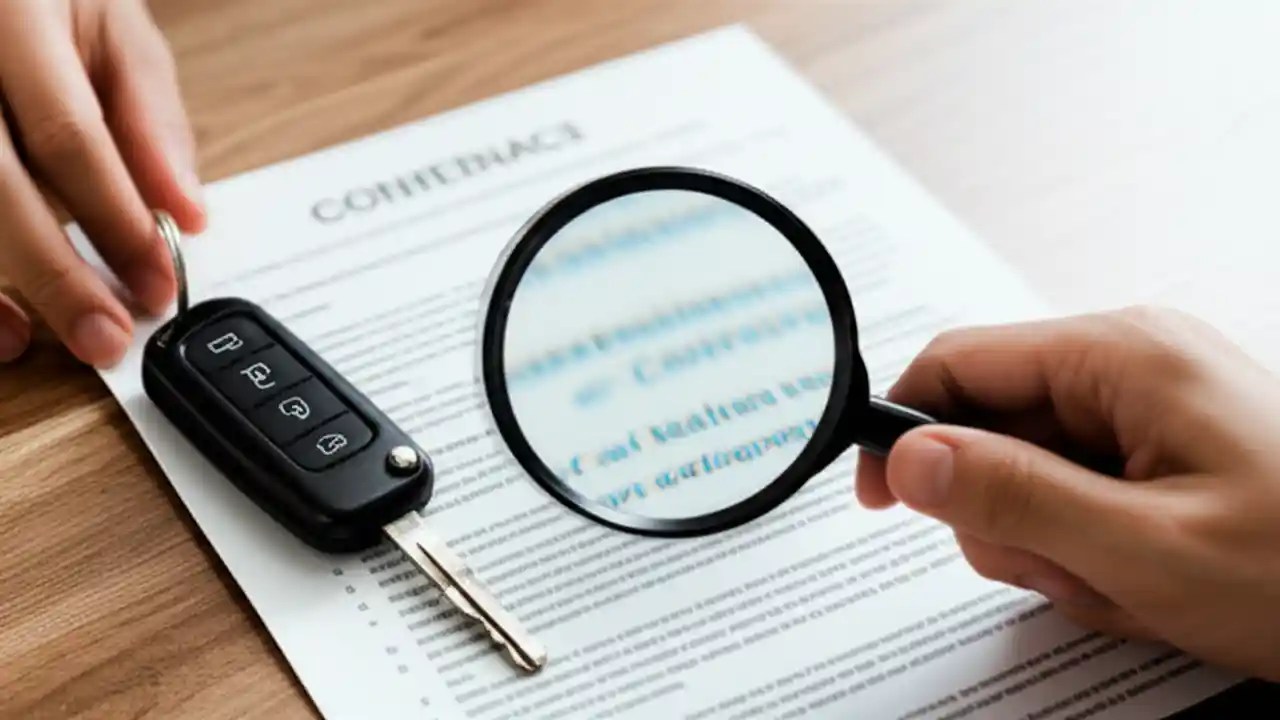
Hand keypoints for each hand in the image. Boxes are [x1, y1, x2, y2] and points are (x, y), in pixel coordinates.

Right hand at [0, 0, 204, 367]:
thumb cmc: (45, 6)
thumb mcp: (113, 33)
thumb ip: (150, 119)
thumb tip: (185, 213)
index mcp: (14, 15)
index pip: (67, 134)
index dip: (116, 220)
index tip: (157, 283)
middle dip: (51, 271)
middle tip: (103, 336)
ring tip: (27, 339)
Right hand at [855, 306, 1279, 681]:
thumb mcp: (1145, 550)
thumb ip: (1016, 498)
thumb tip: (907, 458)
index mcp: (1123, 356)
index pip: (957, 363)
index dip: (902, 430)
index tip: (880, 499)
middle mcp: (1130, 363)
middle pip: (989, 425)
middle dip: (1006, 512)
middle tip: (1064, 567)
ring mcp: (1146, 405)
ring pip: (1026, 468)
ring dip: (1049, 540)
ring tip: (1119, 582)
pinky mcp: (1158, 445)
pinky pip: (1073, 490)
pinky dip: (1085, 545)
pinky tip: (1138, 579)